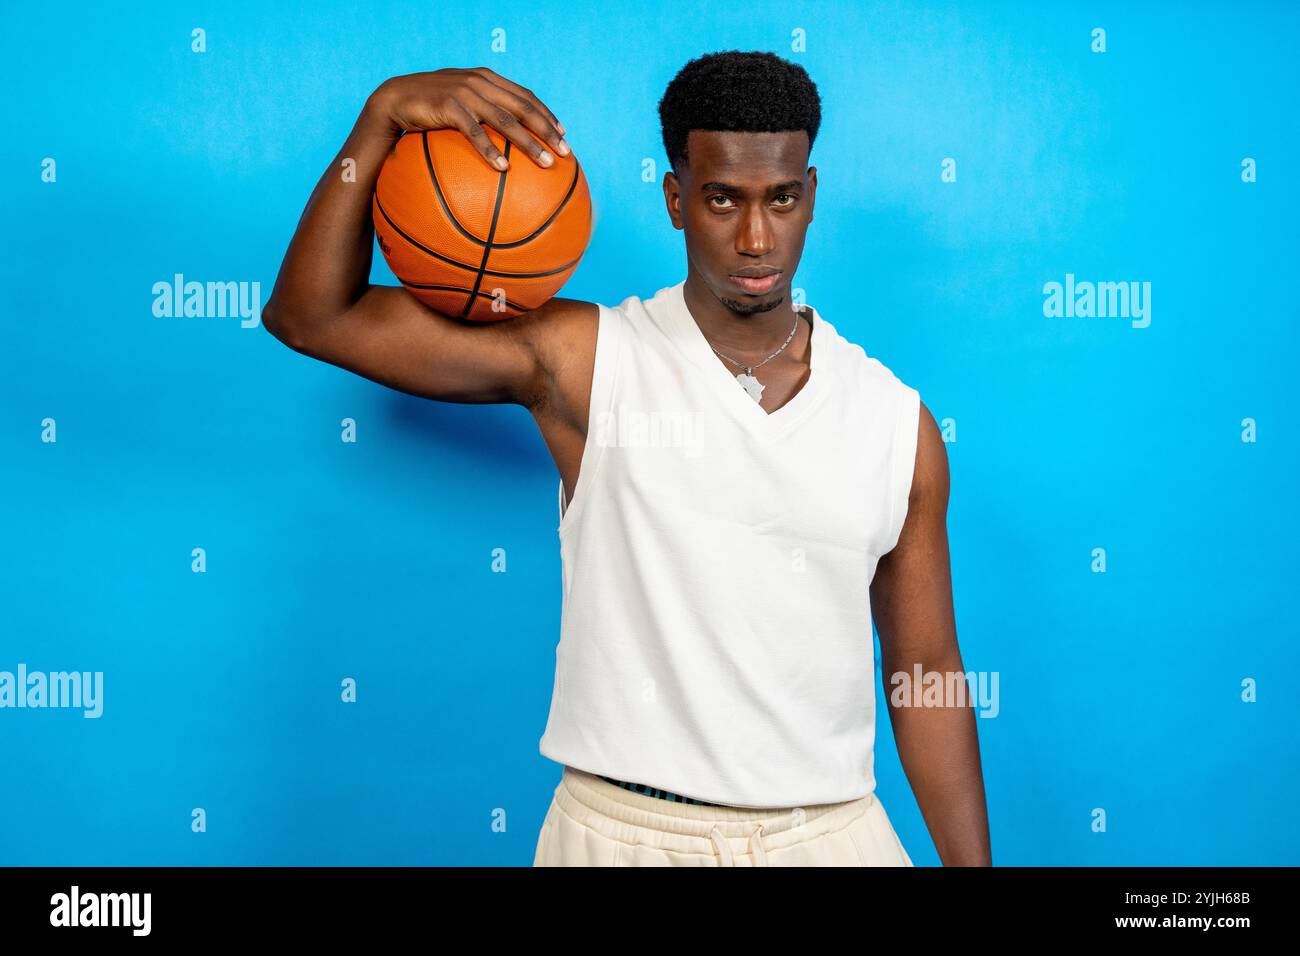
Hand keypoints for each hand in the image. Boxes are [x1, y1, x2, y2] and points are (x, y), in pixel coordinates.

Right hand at [367, 67, 568, 170]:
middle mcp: (480, 82)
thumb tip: (505, 141)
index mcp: (487, 79)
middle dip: (547, 130)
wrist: (394, 99)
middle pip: (523, 107)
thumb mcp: (461, 103)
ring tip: (545, 163)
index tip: (563, 134)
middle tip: (565, 152)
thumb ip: (483, 111)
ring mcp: (465, 92)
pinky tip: (504, 168)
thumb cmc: (430, 108)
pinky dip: (490, 149)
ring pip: (505, 119)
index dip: (546, 114)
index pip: (525, 95)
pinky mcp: (449, 105)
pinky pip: (474, 132)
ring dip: (528, 143)